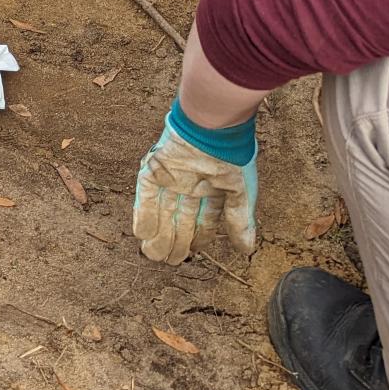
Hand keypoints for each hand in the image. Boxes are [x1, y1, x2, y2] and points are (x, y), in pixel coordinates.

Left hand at [133, 102, 258, 263]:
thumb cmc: (231, 156)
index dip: (198, 238)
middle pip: (180, 218)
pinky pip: (144, 194)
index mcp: (212, 188)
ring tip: (152, 255)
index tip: (192, 255)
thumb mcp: (240, 192)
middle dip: (175, 240)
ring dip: (157, 232)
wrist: (213, 127)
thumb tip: (246, 250)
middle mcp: (190, 184)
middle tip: (168, 262)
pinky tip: (142, 234)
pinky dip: (143, 213)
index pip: (204, 219)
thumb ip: (239, 220)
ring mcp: (171, 176)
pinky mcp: (154, 168)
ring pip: (161, 209)